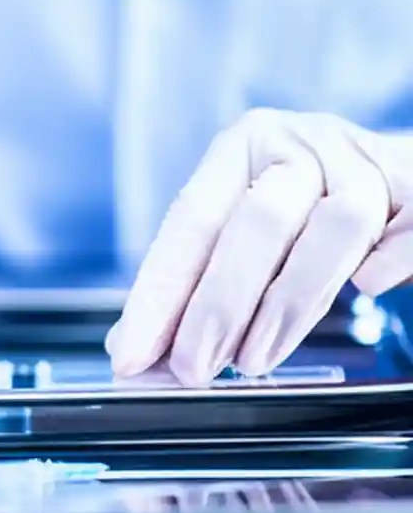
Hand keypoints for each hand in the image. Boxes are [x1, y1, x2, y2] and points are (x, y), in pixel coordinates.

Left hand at [106, 109, 412, 385]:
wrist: (397, 176)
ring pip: (339, 225)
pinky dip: (387, 266)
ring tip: (254, 359)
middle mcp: (303, 143)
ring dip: (292, 303)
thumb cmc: (300, 214)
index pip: (192, 219)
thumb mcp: (240, 231)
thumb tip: (133, 351)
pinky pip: (410, 228)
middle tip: (193, 369)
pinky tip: (364, 291)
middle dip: (221, 304)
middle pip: (262, 218)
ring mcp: (367, 161)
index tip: (129, 354)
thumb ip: (192, 286)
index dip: (158, 293)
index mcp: (243, 147)